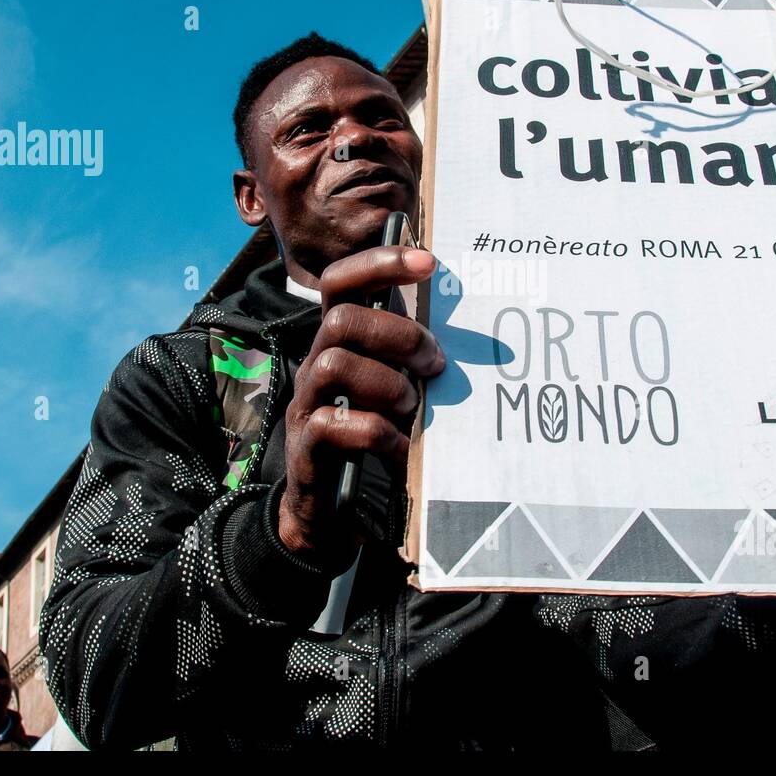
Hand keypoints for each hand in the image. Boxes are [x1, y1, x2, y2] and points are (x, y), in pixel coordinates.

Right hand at [278, 245, 443, 567]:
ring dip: (386, 382)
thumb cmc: (370, 440)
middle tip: (434, 365)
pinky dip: (378, 433)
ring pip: (332, 363)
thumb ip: (413, 362)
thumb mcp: (395, 391)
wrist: (326, 512)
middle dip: (397, 335)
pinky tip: (403, 446)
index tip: (428, 263)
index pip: (341, 283)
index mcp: (339, 345)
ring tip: (411, 406)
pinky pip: (334, 424)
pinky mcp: (306, 447)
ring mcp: (306, 405)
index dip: (379, 264)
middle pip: (340, 319)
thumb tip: (469, 338)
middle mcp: (315, 366)